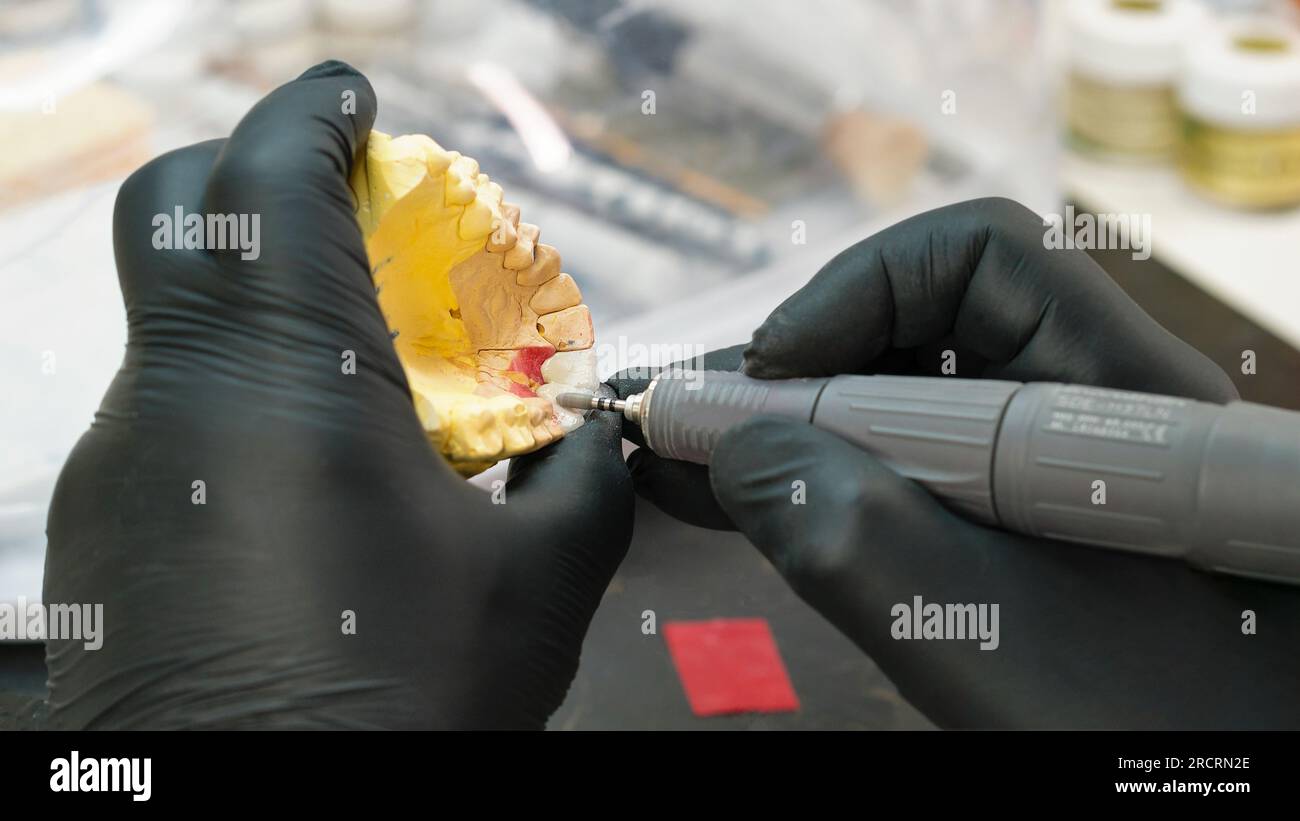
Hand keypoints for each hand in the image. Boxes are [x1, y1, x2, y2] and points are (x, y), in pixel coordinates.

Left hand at [43, 62, 632, 728]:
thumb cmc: (396, 707)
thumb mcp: (534, 592)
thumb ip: (582, 486)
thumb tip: (601, 441)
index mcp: (292, 382)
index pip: (267, 173)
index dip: (314, 112)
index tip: (358, 99)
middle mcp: (180, 401)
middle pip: (182, 211)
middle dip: (262, 177)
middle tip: (349, 212)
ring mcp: (121, 463)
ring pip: (172, 318)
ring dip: (252, 300)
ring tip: (349, 368)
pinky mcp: (101, 527)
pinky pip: (163, 411)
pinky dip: (227, 394)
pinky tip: (298, 475)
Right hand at [613, 197, 1299, 728]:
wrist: (1226, 777)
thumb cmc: (1143, 727)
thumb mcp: (981, 633)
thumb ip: (849, 534)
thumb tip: (733, 453)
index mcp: (1125, 395)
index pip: (980, 259)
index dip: (854, 292)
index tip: (765, 374)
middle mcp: (1094, 406)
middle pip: (931, 320)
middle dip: (805, 366)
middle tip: (701, 419)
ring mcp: (1057, 466)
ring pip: (912, 397)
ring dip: (804, 424)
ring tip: (703, 461)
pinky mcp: (1027, 516)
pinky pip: (919, 464)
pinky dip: (835, 475)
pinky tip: (759, 493)